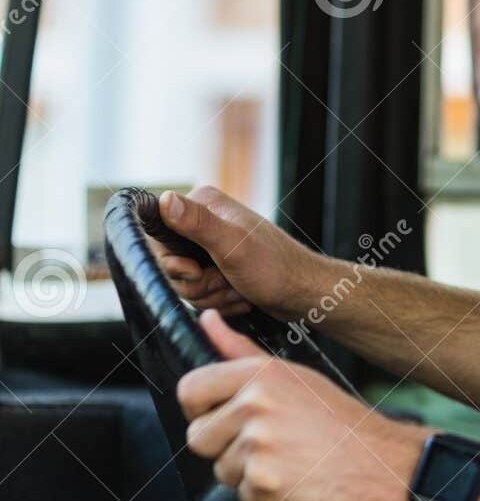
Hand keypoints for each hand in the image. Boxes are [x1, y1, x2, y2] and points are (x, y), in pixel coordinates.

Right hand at [155, 186, 328, 320]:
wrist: (303, 294)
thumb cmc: (275, 268)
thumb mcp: (233, 245)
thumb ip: (198, 223)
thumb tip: (164, 199)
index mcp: (204, 205)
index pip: (156, 234)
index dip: (171, 261)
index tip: (194, 269)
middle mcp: (204, 222)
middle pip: (169, 264)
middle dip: (197, 283)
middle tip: (225, 279)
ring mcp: (211, 247)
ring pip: (185, 283)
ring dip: (212, 294)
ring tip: (238, 288)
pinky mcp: (218, 268)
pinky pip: (201, 294)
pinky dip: (220, 300)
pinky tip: (241, 295)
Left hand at [177, 309, 426, 500]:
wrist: (381, 462)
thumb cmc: (340, 420)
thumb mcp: (294, 375)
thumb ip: (240, 350)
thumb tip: (204, 318)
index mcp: (259, 373)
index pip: (189, 390)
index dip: (202, 410)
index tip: (225, 417)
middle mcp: (255, 404)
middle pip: (197, 437)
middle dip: (225, 447)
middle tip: (271, 443)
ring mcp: (258, 445)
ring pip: (220, 470)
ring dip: (247, 473)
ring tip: (288, 460)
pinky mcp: (263, 483)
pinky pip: (241, 496)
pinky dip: (265, 496)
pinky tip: (296, 479)